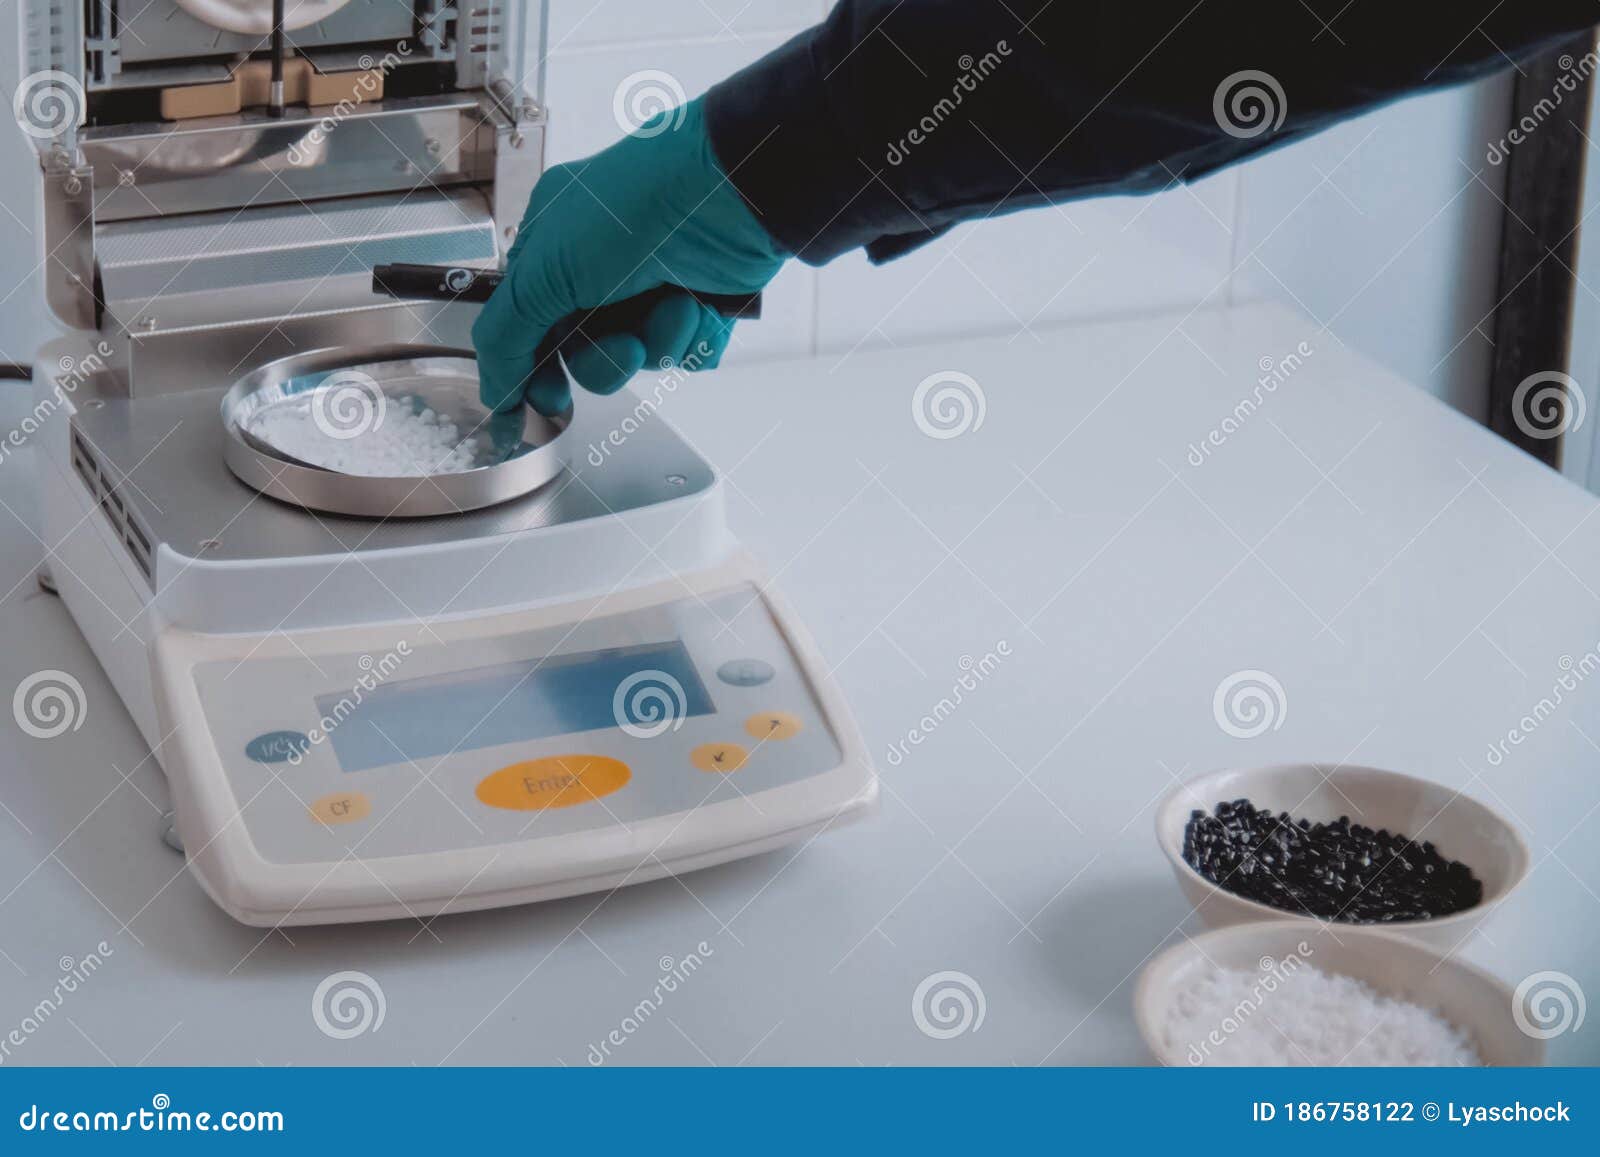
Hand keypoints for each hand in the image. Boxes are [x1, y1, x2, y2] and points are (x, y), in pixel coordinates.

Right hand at [472, 97, 786, 414]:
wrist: (728, 193)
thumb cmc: (631, 210)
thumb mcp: (545, 271)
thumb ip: (506, 335)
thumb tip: (493, 391)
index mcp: (552, 244)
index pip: (528, 324)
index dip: (533, 369)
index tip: (542, 403)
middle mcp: (599, 264)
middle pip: (585, 352)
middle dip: (606, 359)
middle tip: (626, 349)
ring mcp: (650, 282)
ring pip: (639, 355)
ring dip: (656, 342)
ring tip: (673, 309)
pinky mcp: (698, 300)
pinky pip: (686, 350)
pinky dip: (694, 337)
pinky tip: (701, 306)